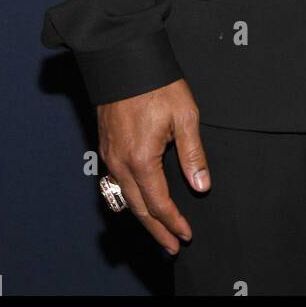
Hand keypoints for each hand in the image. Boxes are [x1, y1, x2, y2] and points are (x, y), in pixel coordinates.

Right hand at [97, 78, 209, 254]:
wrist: (123, 59)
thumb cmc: (156, 84)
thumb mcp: (184, 116)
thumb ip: (193, 154)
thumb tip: (201, 186)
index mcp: (141, 159)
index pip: (159, 203)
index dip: (173, 222)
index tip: (185, 235)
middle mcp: (120, 163)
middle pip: (138, 209)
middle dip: (156, 230)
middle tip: (171, 247)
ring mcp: (109, 156)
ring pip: (125, 198)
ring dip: (142, 218)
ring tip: (158, 231)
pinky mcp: (105, 146)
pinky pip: (116, 183)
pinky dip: (129, 200)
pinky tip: (138, 202)